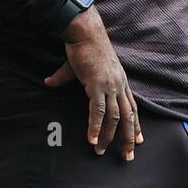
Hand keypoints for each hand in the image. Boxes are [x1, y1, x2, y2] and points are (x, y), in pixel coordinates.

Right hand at [44, 7, 141, 158]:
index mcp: (120, 81)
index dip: (136, 124)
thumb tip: (48, 83)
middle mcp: (119, 85)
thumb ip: (63, 78)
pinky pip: (98, 111)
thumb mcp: (77, 67)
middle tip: (128, 156)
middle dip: (129, 137)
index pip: (132, 107)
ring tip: (100, 151)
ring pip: (114, 117)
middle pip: (128, 116)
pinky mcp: (97, 85)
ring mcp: (110, 86)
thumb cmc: (83, 46)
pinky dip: (94, 126)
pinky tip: (91, 139)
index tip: (139, 140)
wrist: (84, 32)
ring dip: (108, 137)